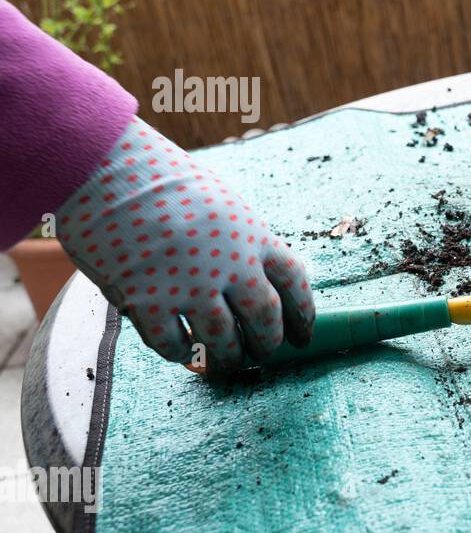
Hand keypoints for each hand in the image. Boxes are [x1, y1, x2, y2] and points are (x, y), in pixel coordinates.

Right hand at [56, 118, 314, 368]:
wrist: (105, 168)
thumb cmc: (160, 179)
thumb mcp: (221, 203)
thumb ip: (240, 241)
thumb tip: (253, 282)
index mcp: (252, 234)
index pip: (295, 283)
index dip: (303, 315)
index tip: (302, 336)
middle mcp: (229, 263)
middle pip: (265, 319)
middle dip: (268, 344)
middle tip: (264, 355)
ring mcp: (189, 284)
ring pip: (224, 341)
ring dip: (229, 358)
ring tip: (227, 364)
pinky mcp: (147, 301)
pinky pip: (172, 343)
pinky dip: (180, 352)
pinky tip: (182, 350)